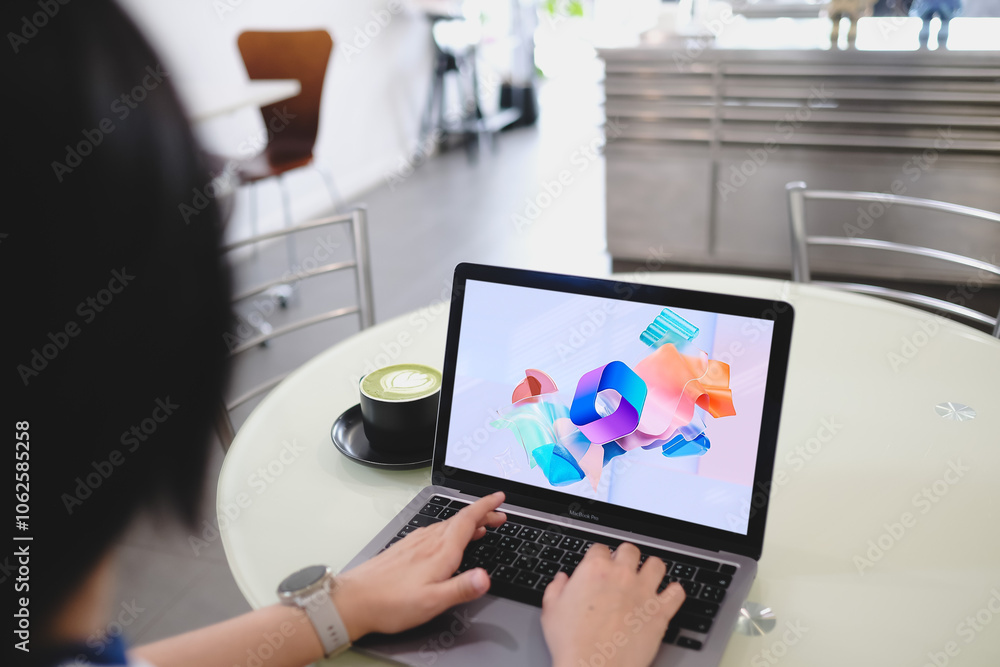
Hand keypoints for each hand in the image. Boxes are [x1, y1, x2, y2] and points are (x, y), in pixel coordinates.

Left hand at [330, 491, 506, 639]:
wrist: (353, 600)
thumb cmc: (390, 603)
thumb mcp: (432, 602)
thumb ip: (461, 588)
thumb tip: (486, 578)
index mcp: (440, 551)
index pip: (468, 520)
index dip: (486, 507)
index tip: (500, 498)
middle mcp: (428, 541)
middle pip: (461, 519)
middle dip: (482, 514)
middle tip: (499, 516)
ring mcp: (415, 542)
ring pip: (447, 525)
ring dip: (467, 522)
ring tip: (480, 526)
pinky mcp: (405, 547)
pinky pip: (434, 531)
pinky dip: (450, 530)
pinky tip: (447, 539)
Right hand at [541, 542, 684, 666]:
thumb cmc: (572, 643)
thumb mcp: (551, 611)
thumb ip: (556, 589)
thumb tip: (562, 580)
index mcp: (594, 570)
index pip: (600, 549)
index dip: (599, 557)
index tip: (599, 566)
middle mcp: (621, 575)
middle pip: (630, 550)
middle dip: (626, 558)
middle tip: (623, 571)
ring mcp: (643, 592)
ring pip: (657, 565)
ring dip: (652, 570)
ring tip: (647, 579)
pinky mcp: (660, 612)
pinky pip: (677, 592)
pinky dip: (674, 593)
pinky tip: (667, 598)